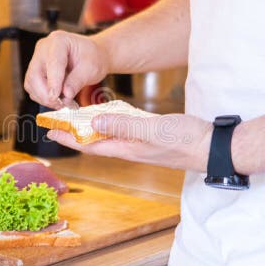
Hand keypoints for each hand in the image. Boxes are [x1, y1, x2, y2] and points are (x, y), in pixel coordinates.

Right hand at [24, 31, 109, 107]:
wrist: (92, 55)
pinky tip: (56, 98)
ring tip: (61, 102)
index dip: (53, 82)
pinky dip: (42, 97)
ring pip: (31, 83)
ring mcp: (38, 59)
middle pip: (35, 74)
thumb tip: (66, 95)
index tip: (56, 97)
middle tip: (61, 105)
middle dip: (46, 94)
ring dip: (44, 97)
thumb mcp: (91, 68)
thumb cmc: (93, 57)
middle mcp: (44, 48)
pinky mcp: (36, 70)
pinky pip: (32, 87)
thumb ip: (77, 81)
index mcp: (59, 40)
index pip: (52, 63)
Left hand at [48, 112, 213, 171]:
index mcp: (127, 148)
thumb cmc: (186, 141)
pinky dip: (112, 124)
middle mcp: (131, 148)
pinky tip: (111, 117)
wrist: (213, 147)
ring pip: (109, 136)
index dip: (69, 139)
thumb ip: (123, 126)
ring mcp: (142, 144)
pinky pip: (124, 131)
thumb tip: (93, 124)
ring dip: (92, 129)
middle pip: (96, 142)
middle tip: (59, 123)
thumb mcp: (152, 130)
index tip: (51, 132)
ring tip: (77, 119)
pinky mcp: (152, 137)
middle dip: (75, 133)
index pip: (90, 145)